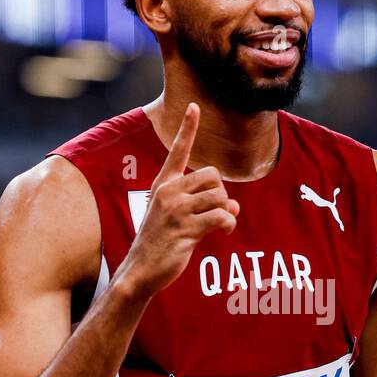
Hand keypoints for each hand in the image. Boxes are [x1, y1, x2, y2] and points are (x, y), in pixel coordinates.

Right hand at [124, 103, 238, 295]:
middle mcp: (169, 192)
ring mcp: (176, 209)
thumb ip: (205, 207)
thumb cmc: (161, 243)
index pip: (178, 150)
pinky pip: (221, 216)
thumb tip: (235, 207)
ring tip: (221, 224)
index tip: (194, 106)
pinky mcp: (186, 228)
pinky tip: (223, 232)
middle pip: (213, 175)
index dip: (188, 127)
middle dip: (222, 193)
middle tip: (217, 211)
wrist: (141, 270)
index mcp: (164, 184)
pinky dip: (228, 224)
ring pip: (220, 196)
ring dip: (227, 211)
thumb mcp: (181, 219)